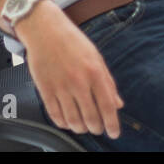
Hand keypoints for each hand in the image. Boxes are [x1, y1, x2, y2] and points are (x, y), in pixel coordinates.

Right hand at [18, 4, 123, 138]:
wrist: (45, 29)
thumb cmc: (72, 41)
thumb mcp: (96, 58)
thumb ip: (108, 82)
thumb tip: (118, 104)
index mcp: (95, 72)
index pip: (107, 106)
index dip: (112, 124)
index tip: (114, 133)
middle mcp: (78, 81)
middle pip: (90, 118)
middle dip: (96, 128)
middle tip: (97, 128)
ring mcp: (60, 86)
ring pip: (73, 120)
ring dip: (80, 128)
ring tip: (83, 126)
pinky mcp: (45, 89)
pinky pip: (55, 115)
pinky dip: (63, 123)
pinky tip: (67, 121)